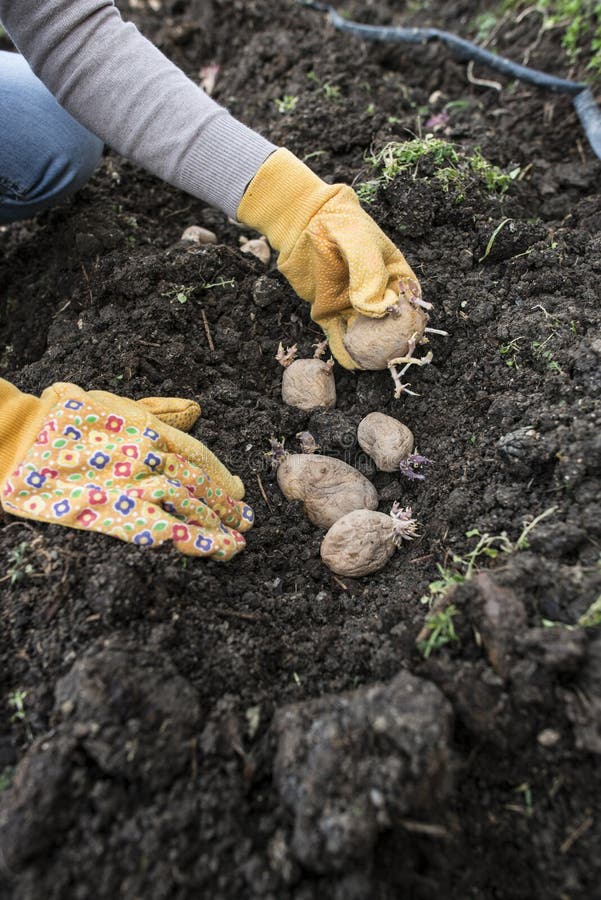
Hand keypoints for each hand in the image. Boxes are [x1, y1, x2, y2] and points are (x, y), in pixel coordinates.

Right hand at [0, 381, 252, 559]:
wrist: (24, 440)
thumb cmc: (66, 417)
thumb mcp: (116, 403)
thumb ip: (160, 411)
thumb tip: (196, 409)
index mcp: (151, 431)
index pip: (199, 457)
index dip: (221, 478)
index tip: (236, 491)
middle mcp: (152, 458)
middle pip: (199, 484)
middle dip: (226, 506)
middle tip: (245, 521)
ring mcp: (137, 485)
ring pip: (190, 507)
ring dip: (218, 527)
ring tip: (236, 543)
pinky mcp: (119, 514)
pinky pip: (167, 530)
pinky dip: (194, 541)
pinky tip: (213, 551)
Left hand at [237, 148, 421, 368]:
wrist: (303, 222)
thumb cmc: (340, 225)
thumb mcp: (360, 242)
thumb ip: (368, 274)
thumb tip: (373, 310)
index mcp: (393, 274)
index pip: (409, 301)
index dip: (412, 318)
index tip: (411, 333)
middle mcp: (375, 293)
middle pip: (388, 324)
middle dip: (391, 342)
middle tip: (392, 356)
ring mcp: (351, 304)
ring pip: (363, 333)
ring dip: (368, 351)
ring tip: (374, 366)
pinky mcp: (328, 311)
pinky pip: (339, 335)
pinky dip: (344, 350)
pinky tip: (352, 364)